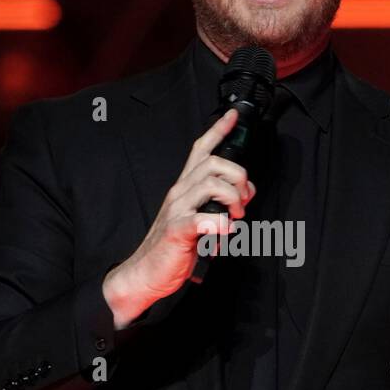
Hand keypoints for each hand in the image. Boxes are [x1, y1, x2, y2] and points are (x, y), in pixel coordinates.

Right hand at [102, 108, 254, 327]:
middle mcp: (180, 193)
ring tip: (236, 218)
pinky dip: (221, 224)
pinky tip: (226, 231)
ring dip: (234, 199)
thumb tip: (244, 196)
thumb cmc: (173, 247)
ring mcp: (177, 210)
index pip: (201, 150)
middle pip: (215, 163)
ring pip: (212, 184)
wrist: (146, 273)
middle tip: (244, 202)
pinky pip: (203, 219)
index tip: (233, 116)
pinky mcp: (176, 231)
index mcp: (185, 187)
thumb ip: (217, 204)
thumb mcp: (198, 219)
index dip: (218, 130)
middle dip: (239, 177)